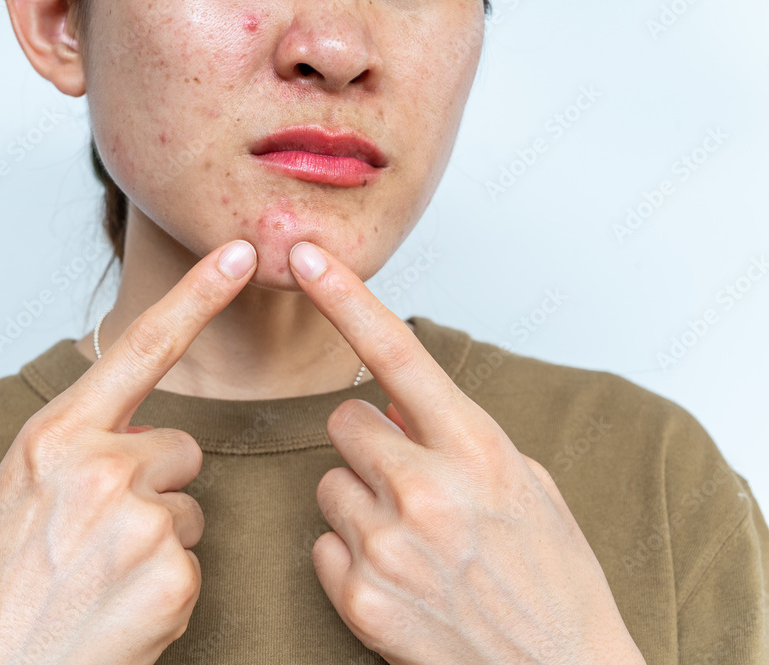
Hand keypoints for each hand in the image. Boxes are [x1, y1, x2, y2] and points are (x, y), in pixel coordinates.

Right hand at [0, 239, 258, 664]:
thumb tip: (138, 430)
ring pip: (190, 507)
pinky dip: (166, 586)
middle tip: (98, 538)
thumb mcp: (20, 488)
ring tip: (102, 577)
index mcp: (54, 436)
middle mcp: (97, 467)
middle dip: (155, 486)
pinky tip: (120, 608)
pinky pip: (193, 560)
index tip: (241, 254)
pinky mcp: (170, 575)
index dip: (197, 296)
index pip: (141, 349)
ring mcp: (137, 521)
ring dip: (160, 539)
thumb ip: (78, 444)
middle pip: (179, 447)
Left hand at [287, 241, 645, 664]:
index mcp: (478, 449)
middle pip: (343, 421)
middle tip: (405, 478)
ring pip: (329, 483)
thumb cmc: (552, 579)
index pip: (397, 353)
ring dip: (359, 501)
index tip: (306, 257)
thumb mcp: (527, 485)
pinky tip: (398, 577)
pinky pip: (321, 544)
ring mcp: (389, 544)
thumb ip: (459, 435)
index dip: (346, 297)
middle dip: (367, 442)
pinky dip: (350, 555)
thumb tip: (391, 400)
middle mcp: (428, 489)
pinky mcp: (360, 595)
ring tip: (411, 539)